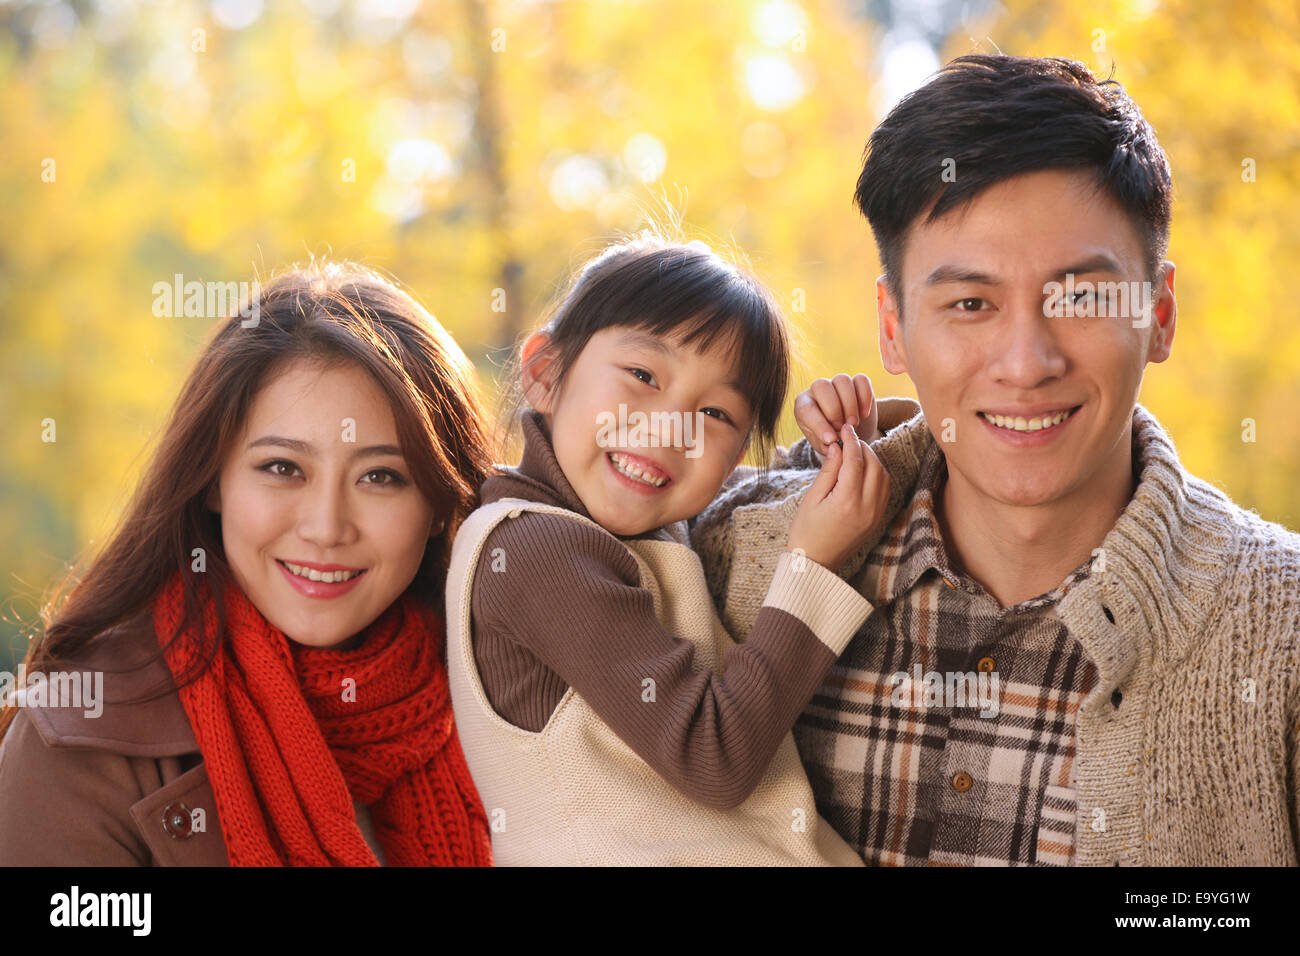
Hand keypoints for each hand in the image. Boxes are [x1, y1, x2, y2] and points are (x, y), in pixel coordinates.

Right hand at [787, 421, 889, 571]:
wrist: (815, 562)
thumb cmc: (806, 530)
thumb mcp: (811, 498)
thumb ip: (828, 471)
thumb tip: (837, 447)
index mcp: (846, 500)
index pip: (855, 460)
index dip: (850, 440)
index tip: (844, 428)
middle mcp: (866, 507)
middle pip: (874, 465)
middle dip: (863, 448)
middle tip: (849, 439)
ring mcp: (875, 515)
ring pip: (884, 476)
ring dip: (873, 460)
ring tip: (855, 453)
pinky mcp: (877, 520)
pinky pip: (884, 490)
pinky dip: (878, 475)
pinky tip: (863, 471)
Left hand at [794, 374, 880, 454]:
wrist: (849, 434)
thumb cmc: (832, 441)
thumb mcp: (825, 447)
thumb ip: (826, 445)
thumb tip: (835, 441)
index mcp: (803, 406)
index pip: (806, 409)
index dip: (819, 425)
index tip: (832, 440)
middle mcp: (817, 390)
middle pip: (822, 386)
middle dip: (834, 410)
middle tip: (842, 429)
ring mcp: (837, 383)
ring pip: (842, 380)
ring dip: (850, 405)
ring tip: (853, 424)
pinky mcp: (857, 383)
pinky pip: (861, 380)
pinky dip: (865, 397)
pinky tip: (864, 414)